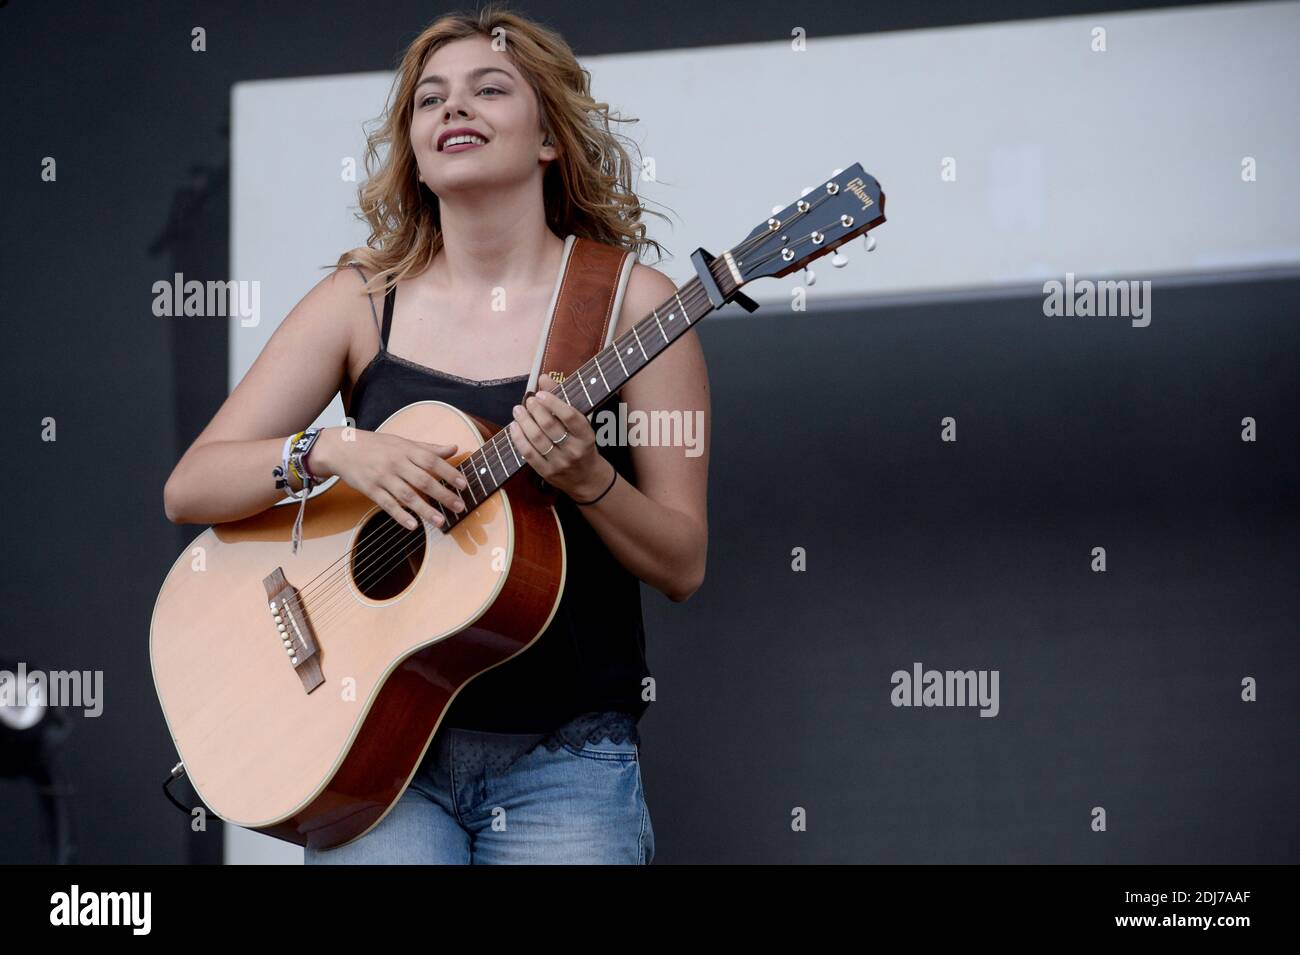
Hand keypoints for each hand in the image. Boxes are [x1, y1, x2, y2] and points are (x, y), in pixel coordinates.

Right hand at [310, 426, 469, 529]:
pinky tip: (413, 526)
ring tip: (441, 522)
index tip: (463, 485)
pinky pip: (387, 504)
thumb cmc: (375, 445)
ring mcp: (382, 477)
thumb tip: (454, 447)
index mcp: (406, 449)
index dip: (449, 472)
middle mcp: (396, 463)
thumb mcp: (402, 442)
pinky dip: (400, 516)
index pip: (431, 460)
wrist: (341, 447)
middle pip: (423, 480)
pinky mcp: (370, 490)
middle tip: (459, 507)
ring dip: (425, 510)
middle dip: (443, 495)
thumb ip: (428, 448)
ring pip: (407, 495)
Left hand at [507, 377, 610, 499]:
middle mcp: (574, 450)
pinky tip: (514, 427)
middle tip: (528, 401)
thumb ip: (562, 399)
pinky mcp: (547, 472)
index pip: (570, 416)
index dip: (554, 403)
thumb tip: (543, 378)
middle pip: (550, 426)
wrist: (586, 478)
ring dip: (524, 422)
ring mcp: (560, 462)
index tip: (541, 394)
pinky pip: (529, 453)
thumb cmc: (581, 444)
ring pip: (537, 439)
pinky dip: (519, 438)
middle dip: (535, 410)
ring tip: (518, 410)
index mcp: (586, 435)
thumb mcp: (579, 424)